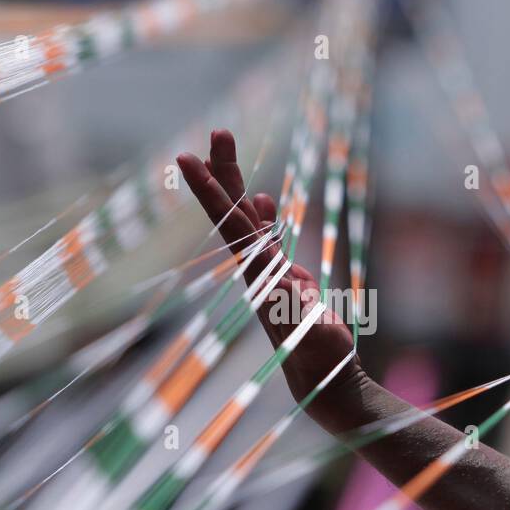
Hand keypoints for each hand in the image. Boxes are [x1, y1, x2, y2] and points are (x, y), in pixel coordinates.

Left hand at [176, 130, 360, 417]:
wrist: (321, 378)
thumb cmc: (319, 356)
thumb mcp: (310, 329)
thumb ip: (301, 304)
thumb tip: (292, 281)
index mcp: (260, 273)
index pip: (231, 222)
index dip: (210, 190)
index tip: (187, 159)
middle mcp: (257, 267)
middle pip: (234, 210)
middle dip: (225, 170)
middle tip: (218, 131)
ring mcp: (269, 271)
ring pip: (247, 219)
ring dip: (238, 184)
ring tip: (225, 148)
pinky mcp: (284, 278)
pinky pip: (268, 238)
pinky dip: (263, 215)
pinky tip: (263, 199)